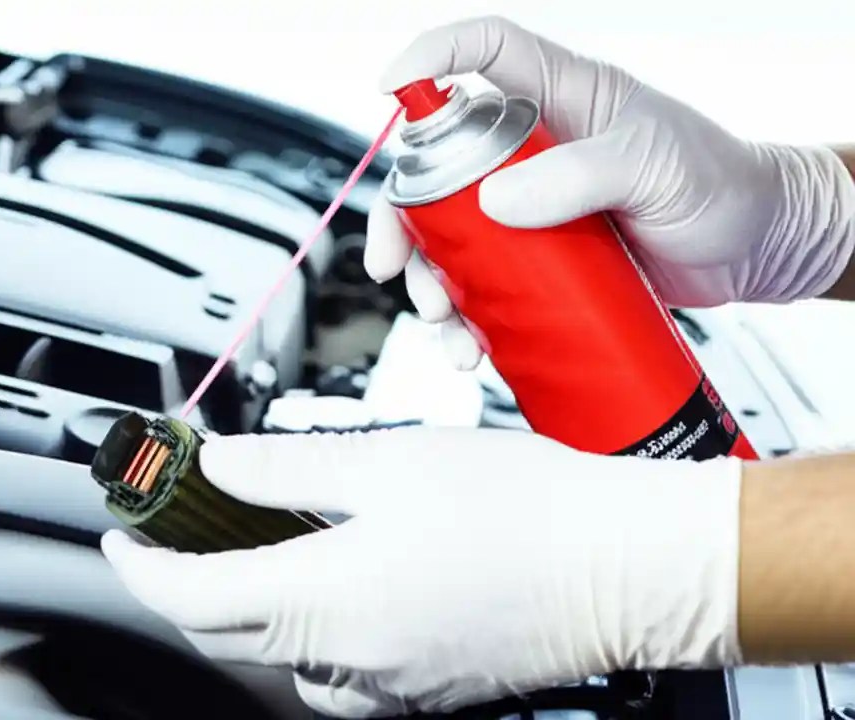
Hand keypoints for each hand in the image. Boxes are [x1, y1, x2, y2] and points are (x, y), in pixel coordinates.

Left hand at [100, 427, 742, 716]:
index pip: (188, 597)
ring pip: (274, 658)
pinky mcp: (423, 691)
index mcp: (324, 600)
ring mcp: (386, 685)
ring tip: (249, 550)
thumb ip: (285, 467)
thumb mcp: (386, 460)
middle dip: (182, 584)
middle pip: (222, 634)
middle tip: (175, 531)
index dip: (137, 565)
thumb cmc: (526, 509)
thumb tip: (219, 464)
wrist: (625, 565)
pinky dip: (302, 637)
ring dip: (242, 610)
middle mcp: (346, 659)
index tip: (119, 535)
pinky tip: (326, 590)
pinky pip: (332, 675)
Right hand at [366, 16, 854, 369]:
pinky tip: (472, 346)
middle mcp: (531, 150)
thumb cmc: (719, 182)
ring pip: (449, 238)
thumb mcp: (653, 163)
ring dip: (430, 282)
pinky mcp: (539, 263)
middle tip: (394, 262)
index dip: (430, 57)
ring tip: (446, 322)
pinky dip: (467, 321)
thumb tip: (496, 200)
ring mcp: (530, 209)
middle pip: (436, 165)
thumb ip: (580, 174)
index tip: (387, 84)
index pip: (483, 52)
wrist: (755, 250)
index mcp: (558, 98)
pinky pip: (484, 287)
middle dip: (401, 218)